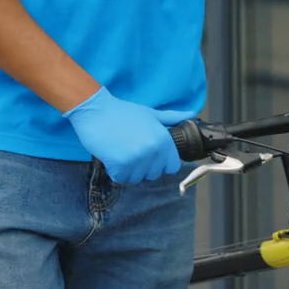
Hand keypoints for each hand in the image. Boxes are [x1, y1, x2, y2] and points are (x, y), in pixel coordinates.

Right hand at [63, 87, 192, 183]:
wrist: (95, 111)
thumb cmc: (123, 112)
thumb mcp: (151, 113)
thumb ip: (172, 118)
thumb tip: (193, 115)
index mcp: (163, 140)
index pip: (172, 166)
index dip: (162, 163)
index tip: (151, 155)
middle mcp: (153, 151)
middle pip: (153, 174)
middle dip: (143, 166)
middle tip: (131, 150)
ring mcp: (136, 160)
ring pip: (136, 178)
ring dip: (128, 169)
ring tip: (121, 151)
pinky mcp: (119, 166)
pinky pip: (120, 178)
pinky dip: (115, 170)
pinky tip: (112, 155)